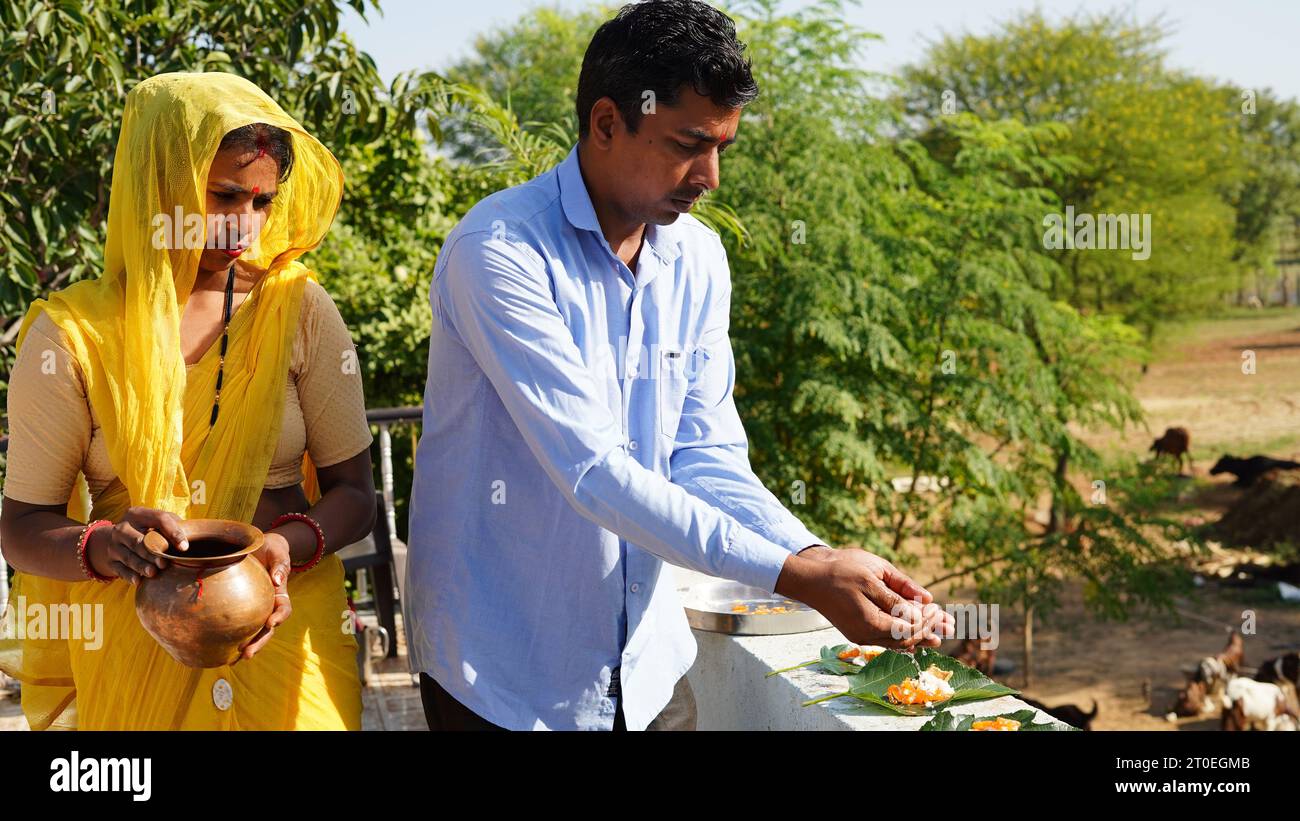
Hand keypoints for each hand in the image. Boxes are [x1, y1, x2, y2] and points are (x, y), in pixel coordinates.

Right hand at [87, 506, 187, 583]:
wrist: (118, 540)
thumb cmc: (149, 530)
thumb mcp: (159, 522)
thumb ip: (174, 526)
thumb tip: (193, 540)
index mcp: (137, 514)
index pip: (159, 519)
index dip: (173, 532)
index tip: (185, 547)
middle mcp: (122, 528)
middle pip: (139, 541)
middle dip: (152, 552)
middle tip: (165, 563)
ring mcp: (114, 545)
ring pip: (129, 556)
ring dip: (141, 565)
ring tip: (153, 573)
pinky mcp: (110, 560)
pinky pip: (120, 569)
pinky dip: (129, 575)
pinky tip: (138, 581)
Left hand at [237, 532, 292, 661]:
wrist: (260, 546)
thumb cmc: (272, 547)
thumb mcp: (278, 551)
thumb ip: (279, 564)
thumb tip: (277, 579)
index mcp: (280, 593)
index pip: (283, 609)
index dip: (279, 618)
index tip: (271, 623)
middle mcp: (269, 604)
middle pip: (268, 629)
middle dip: (259, 642)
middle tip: (247, 653)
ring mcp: (256, 608)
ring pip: (254, 631)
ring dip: (247, 645)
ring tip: (235, 658)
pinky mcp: (242, 607)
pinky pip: (239, 624)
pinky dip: (233, 638)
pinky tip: (222, 650)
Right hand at [776, 545, 953, 648]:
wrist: (809, 577)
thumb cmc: (841, 570)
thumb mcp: (873, 573)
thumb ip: (900, 592)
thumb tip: (926, 603)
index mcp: (870, 621)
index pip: (909, 628)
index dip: (928, 621)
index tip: (940, 610)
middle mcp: (865, 634)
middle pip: (905, 639)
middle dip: (929, 630)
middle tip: (950, 625)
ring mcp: (860, 635)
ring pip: (896, 642)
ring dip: (919, 637)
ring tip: (939, 636)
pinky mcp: (856, 632)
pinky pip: (885, 640)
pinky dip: (902, 638)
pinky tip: (914, 639)